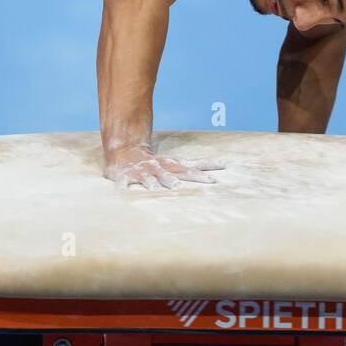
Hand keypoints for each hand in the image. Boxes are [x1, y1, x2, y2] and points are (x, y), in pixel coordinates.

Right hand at [104, 142, 224, 189]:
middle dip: (173, 180)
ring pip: (147, 178)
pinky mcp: (125, 177)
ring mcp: (141, 172)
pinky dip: (122, 189)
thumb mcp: (177, 162)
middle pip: (168, 174)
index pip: (189, 168)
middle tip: (179, 188)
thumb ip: (197, 165)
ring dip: (151, 183)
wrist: (126, 151)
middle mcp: (157, 168)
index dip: (201, 174)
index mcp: (171, 165)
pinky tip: (121, 194)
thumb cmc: (157, 162)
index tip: (213, 180)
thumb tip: (223, 163)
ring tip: (153, 189)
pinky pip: (122, 184)